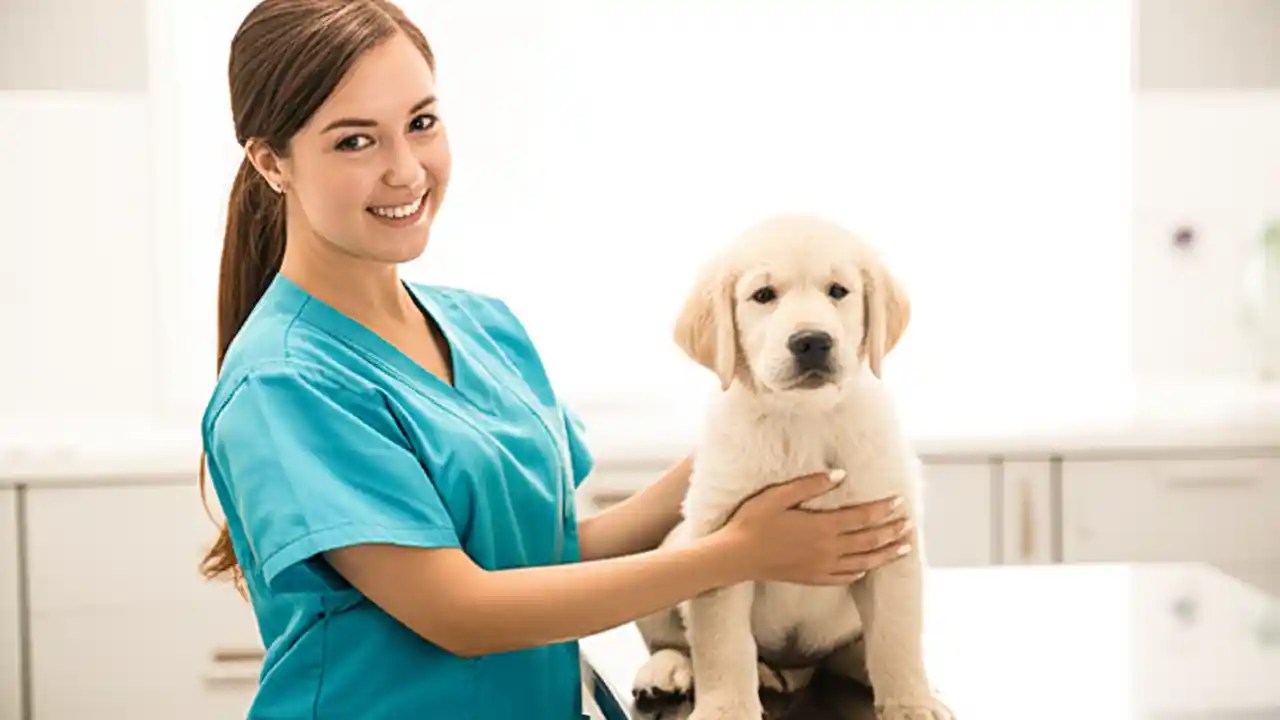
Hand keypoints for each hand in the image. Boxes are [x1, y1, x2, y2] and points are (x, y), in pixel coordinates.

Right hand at [715, 471, 911, 585]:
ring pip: (864, 561)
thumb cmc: (753, 522)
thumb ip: (810, 485)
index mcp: (822, 526)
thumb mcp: (778, 496)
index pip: (862, 516)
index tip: (899, 501)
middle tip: (910, 523)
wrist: (736, 557)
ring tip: (904, 547)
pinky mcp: (813, 578)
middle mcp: (828, 549)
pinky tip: (868, 568)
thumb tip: (840, 474)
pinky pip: (845, 577)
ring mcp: (822, 566)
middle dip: (892, 530)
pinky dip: (861, 572)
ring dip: (886, 553)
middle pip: (869, 539)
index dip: (883, 509)